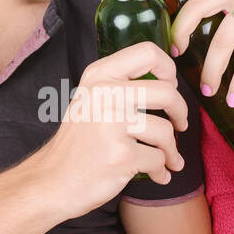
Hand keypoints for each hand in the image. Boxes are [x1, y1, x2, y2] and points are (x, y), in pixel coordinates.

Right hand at [36, 42, 188, 217]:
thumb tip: (168, 82)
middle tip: (180, 124)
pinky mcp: (122, 155)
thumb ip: (120, 84)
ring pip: (166, 131)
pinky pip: (158, 159)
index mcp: (98, 76)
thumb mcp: (89, 100)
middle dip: (181, 112)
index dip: (169, 68)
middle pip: (168, 93)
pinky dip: (162, 170)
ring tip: (167, 158)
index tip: (172, 86)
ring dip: (171, 150)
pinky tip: (157, 174)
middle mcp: (105, 94)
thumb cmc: (77, 143)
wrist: (52, 181)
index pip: (147, 52)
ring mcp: (113, 125)